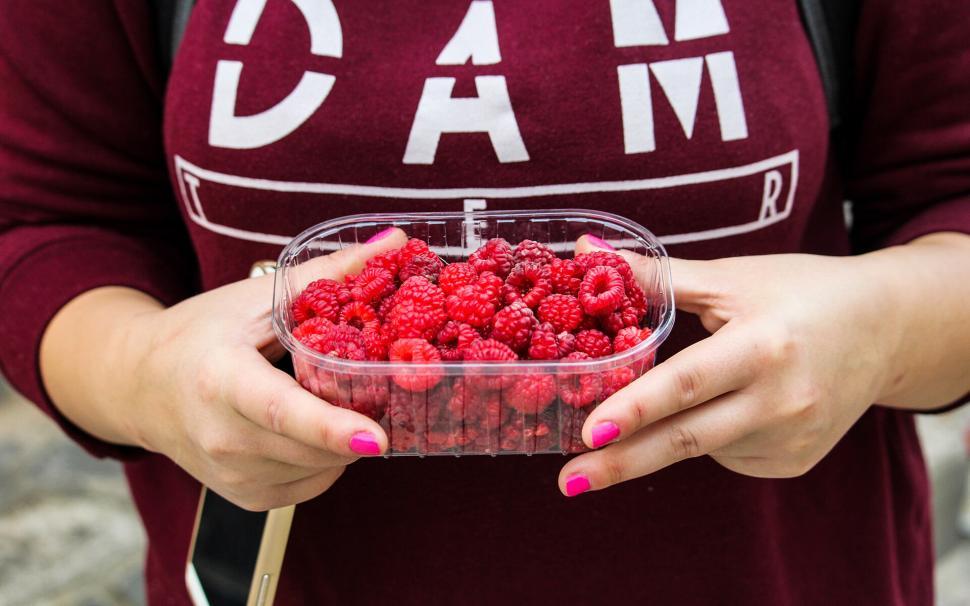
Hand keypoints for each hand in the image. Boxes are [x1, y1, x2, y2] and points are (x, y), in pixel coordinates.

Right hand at [45, 230, 406, 510]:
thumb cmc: (200, 333)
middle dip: (359, 419)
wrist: (138, 386)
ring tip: (325, 397)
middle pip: (316, 445)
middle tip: (378, 386)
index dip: (331, 427)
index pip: (281, 411)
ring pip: (323, 468)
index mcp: (220, 380)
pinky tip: (309, 427)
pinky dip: (326, 457)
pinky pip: (313, 483)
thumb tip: (396, 241)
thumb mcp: (257, 296)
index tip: (376, 439)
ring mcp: (232, 475)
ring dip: (344, 438)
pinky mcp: (246, 497)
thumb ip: (329, 272)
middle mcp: (222, 437)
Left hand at [559, 244, 901, 494]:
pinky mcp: (794, 462)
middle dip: (620, 464)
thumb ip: (657, 275)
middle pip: (685, 439)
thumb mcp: (732, 276)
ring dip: (661, 437)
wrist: (885, 328)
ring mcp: (791, 439)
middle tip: (567, 482)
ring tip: (665, 405)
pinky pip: (726, 455)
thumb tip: (585, 252)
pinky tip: (728, 405)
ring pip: (700, 446)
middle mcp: (783, 402)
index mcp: (764, 346)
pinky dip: (706, 435)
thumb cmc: (801, 292)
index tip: (589, 433)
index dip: (635, 409)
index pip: (687, 384)